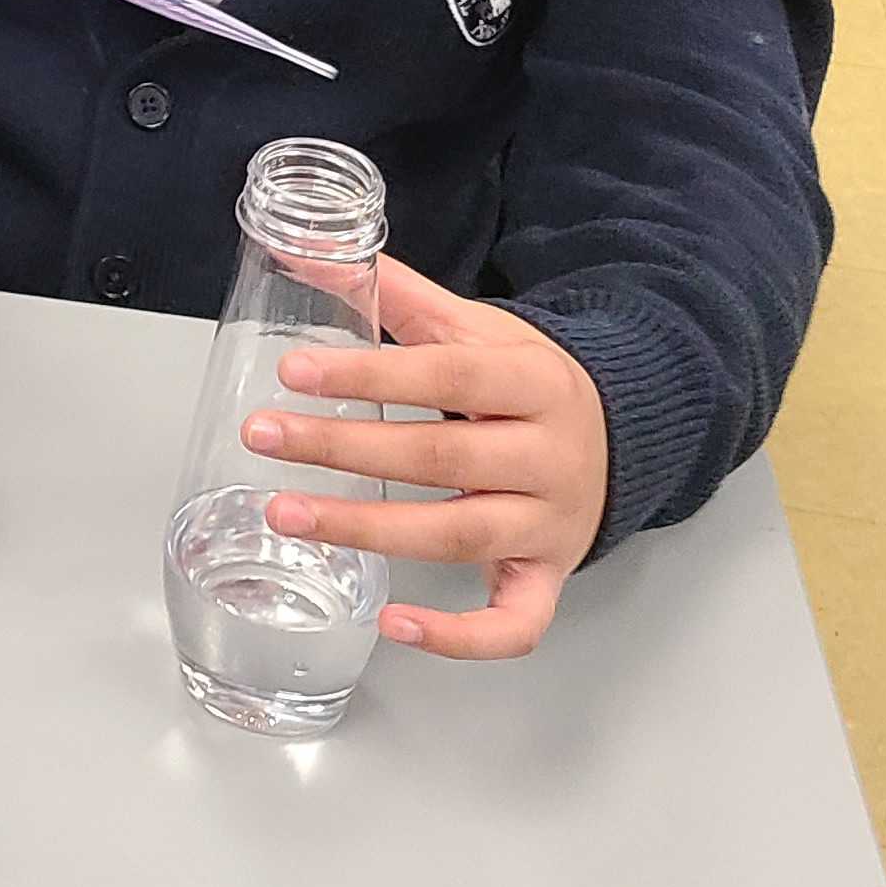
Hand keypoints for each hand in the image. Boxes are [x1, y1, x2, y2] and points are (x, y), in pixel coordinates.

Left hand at [239, 260, 612, 659]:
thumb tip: (310, 250)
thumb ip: (398, 295)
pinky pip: (514, 623)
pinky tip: (391, 622)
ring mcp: (551, 525)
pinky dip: (458, 636)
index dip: (368, 375)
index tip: (293, 370)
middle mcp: (547, 457)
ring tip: (285, 514)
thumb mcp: (477, 328)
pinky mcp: (549, 577)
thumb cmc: (526, 383)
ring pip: (457, 536)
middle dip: (343, 449)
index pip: (445, 375)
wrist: (621, 434)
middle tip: (264, 436)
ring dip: (366, 530)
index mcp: (532, 383)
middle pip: (440, 457)